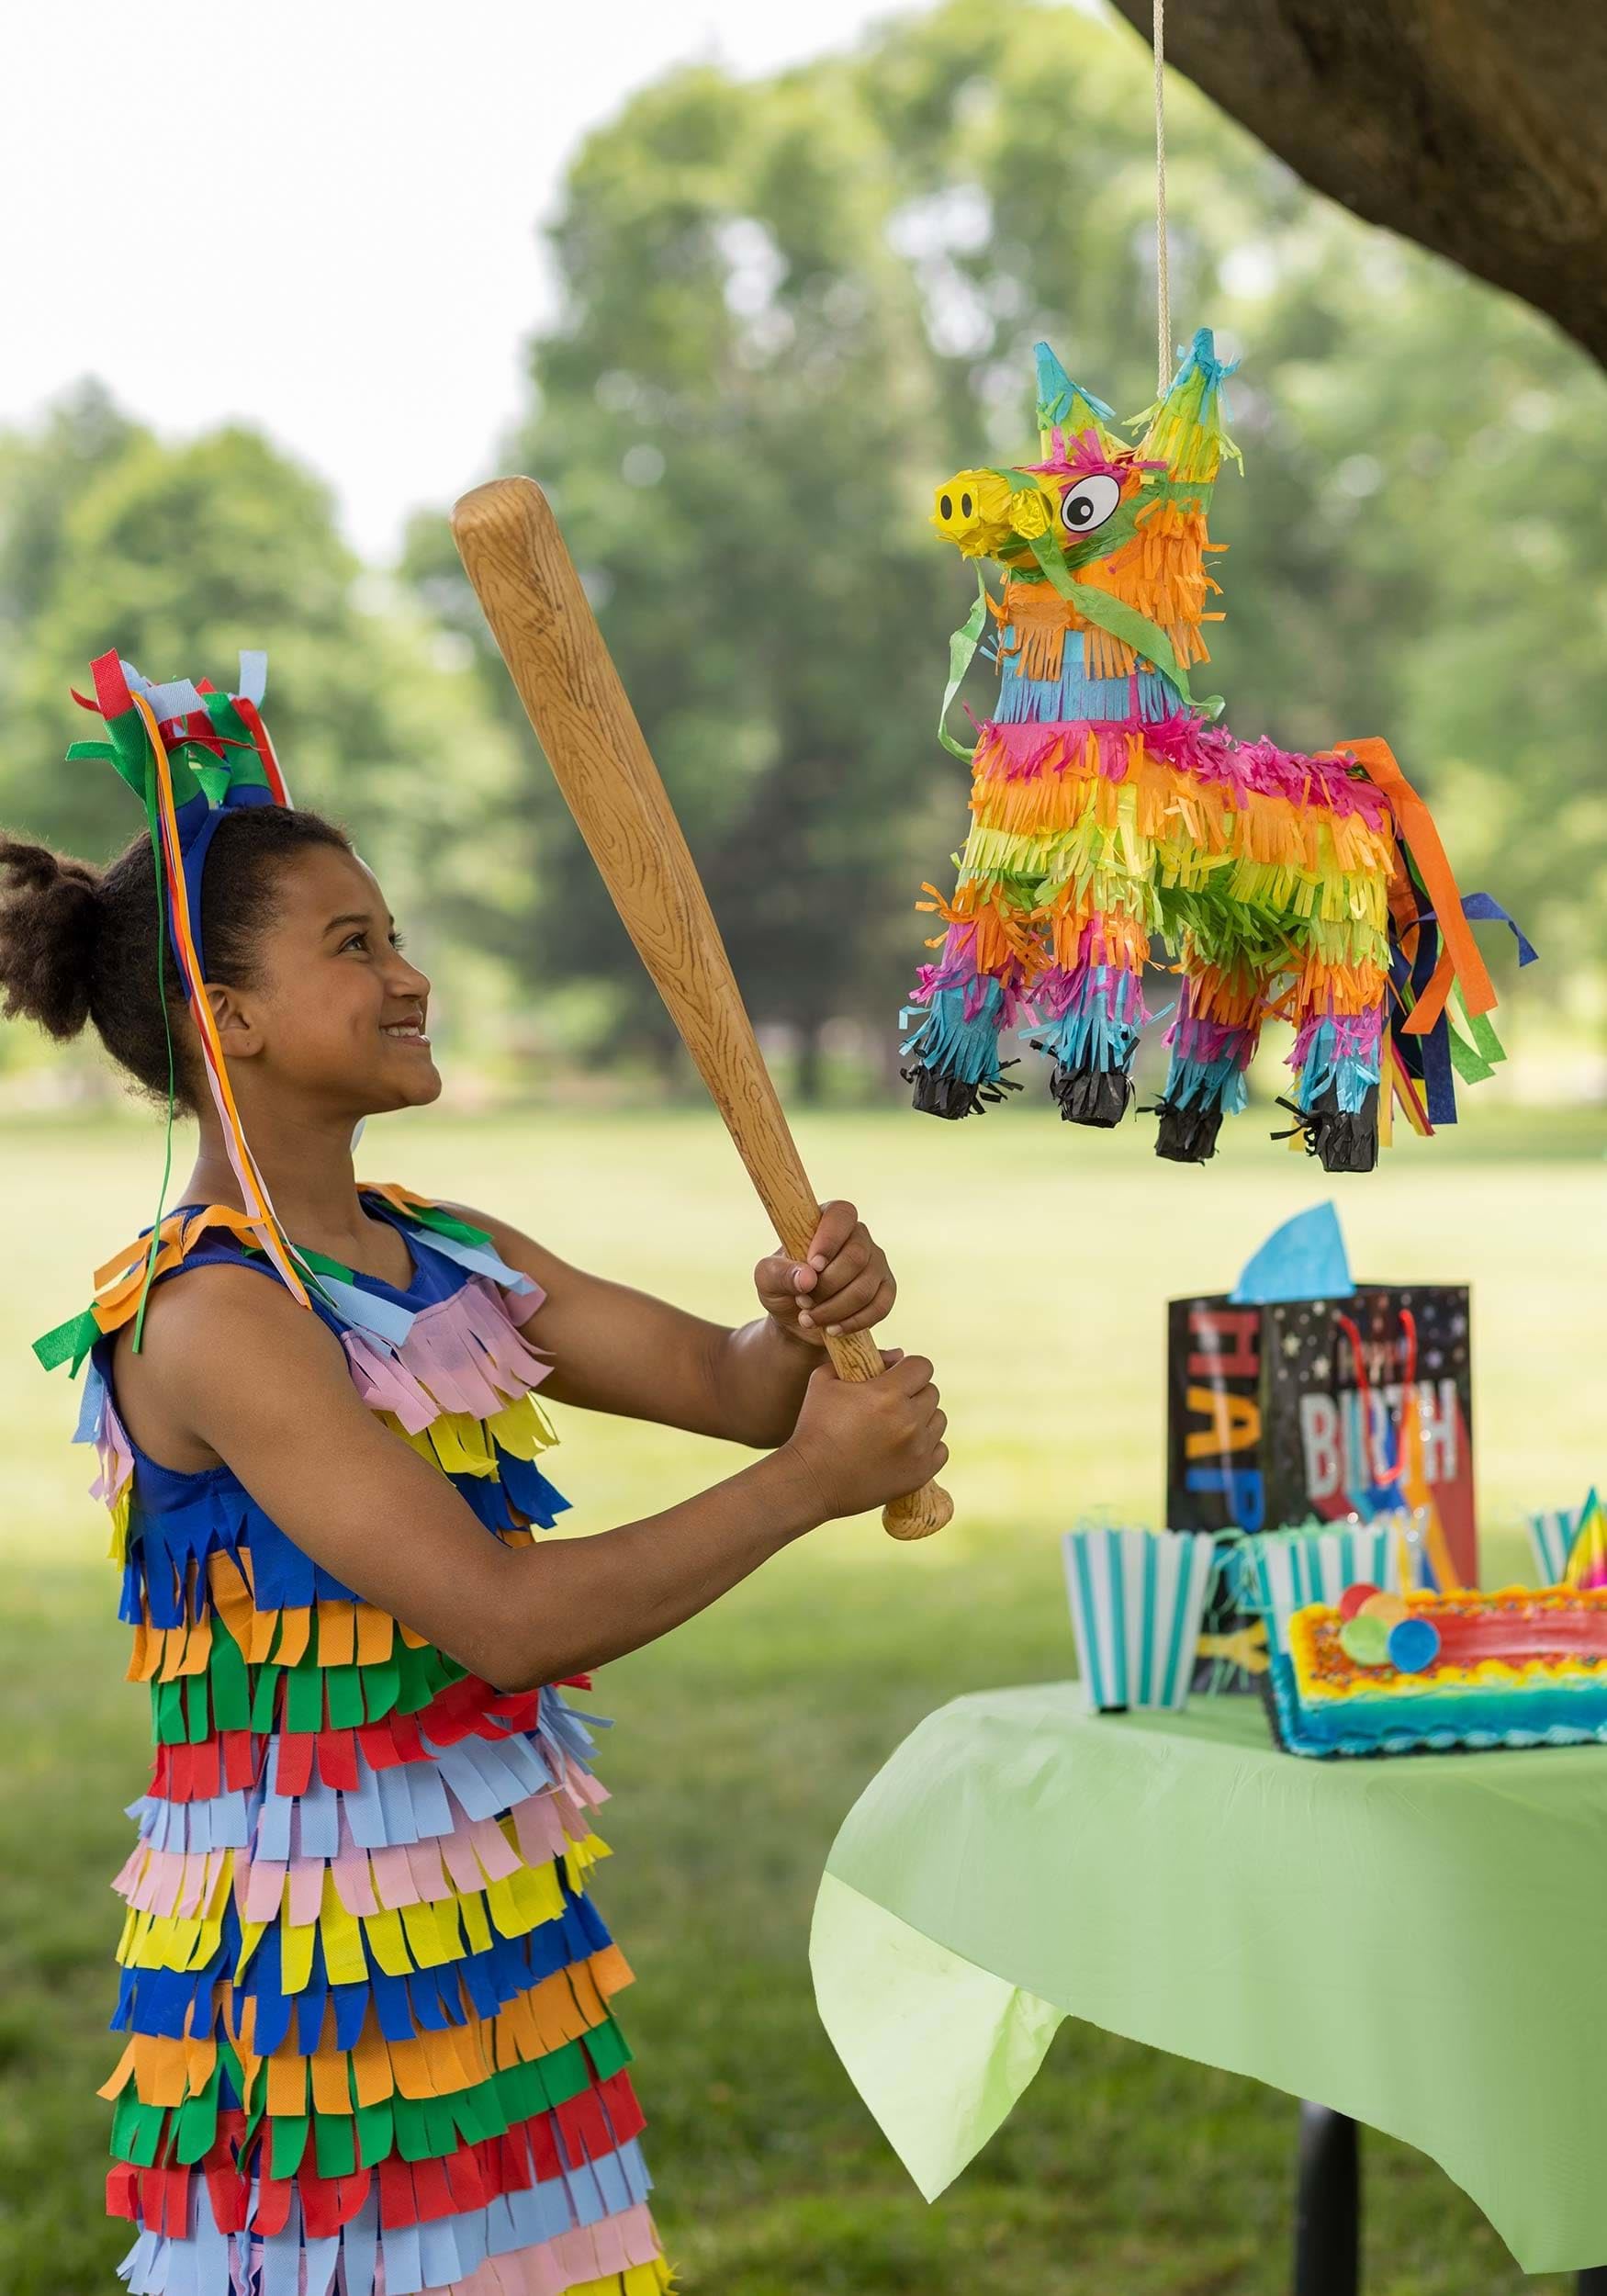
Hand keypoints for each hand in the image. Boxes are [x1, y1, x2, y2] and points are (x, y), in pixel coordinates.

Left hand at [754, 1200, 895, 1346]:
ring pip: (865, 1286)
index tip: (813, 1266)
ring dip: (834, 1309)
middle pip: (856, 1256)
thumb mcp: (767, 1279)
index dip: (830, 1239)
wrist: (799, 1320)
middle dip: (826, 1286)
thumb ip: (780, 1273)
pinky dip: (853, 1322)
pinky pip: (880, 1306)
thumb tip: (807, 1277)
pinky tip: (832, 1329)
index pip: (841, 1214)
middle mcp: (858, 1237)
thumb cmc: (783, 1288)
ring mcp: (876, 1263)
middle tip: (802, 1301)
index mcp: (828, 1221)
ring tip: (810, 1318)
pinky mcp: (886, 1290)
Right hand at [781, 1351, 946, 1521]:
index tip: (896, 1377)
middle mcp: (908, 1420)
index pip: (922, 1366)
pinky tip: (906, 1447)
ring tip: (898, 1427)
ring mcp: (918, 1449)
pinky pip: (941, 1450)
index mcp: (887, 1394)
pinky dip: (927, 1447)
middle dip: (914, 1393)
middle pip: (931, 1393)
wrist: (811, 1480)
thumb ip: (857, 1359)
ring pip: (938, 1420)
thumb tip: (896, 1355)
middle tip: (892, 1404)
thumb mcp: (825, 1381)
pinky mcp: (921, 1474)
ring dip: (922, 1419)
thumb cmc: (814, 1428)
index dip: (909, 1369)